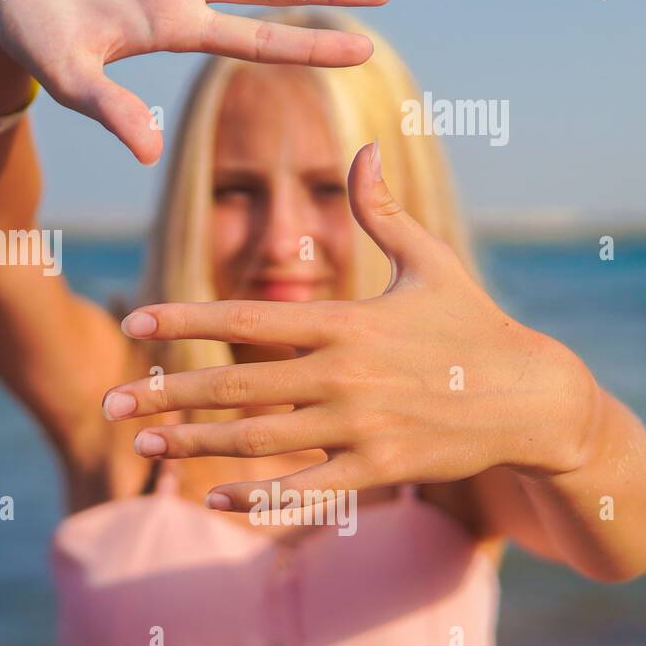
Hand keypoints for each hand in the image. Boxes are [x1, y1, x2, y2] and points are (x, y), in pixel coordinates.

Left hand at [99, 142, 600, 510]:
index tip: (132, 321)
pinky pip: (306, 489)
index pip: (247, 318)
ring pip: (260, 441)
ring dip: (196, 444)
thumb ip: (382, 212)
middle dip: (167, 394)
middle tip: (112, 403)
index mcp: (346, 321)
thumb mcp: (430, 260)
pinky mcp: (379, 471)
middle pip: (237, 387)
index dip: (185, 320)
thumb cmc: (472, 323)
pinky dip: (259, 495)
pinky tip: (212, 495)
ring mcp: (361, 427)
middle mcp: (344, 375)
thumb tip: (362, 150)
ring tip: (143, 444)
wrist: (534, 398)